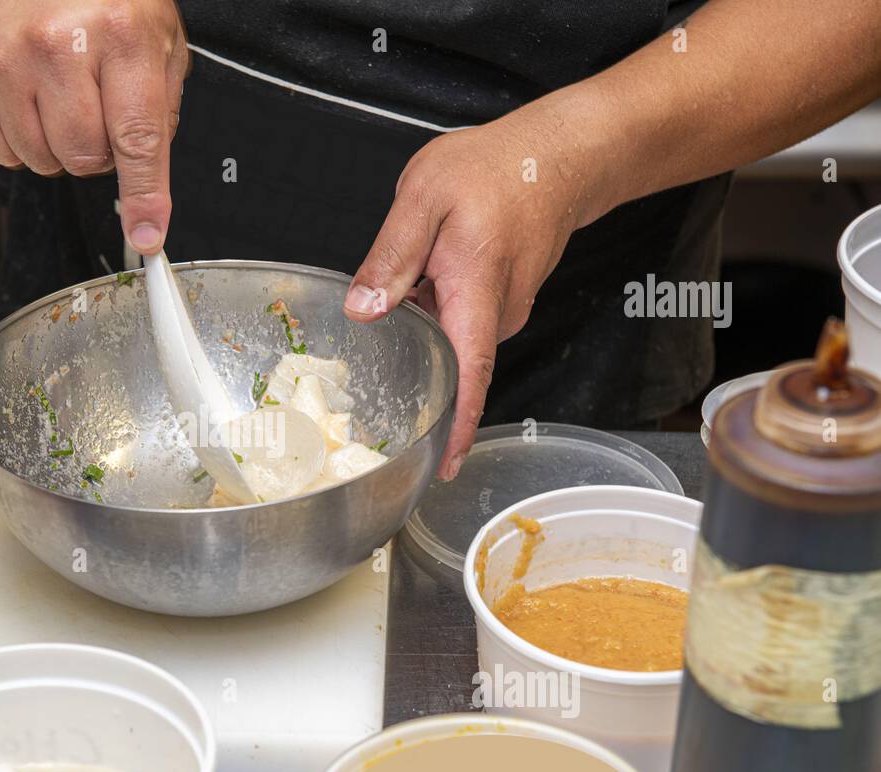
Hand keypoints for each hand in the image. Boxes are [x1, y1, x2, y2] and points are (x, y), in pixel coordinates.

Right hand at [0, 0, 187, 253]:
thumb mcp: (159, 37)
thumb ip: (162, 111)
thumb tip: (149, 185)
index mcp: (122, 36)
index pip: (137, 139)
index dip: (144, 196)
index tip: (146, 235)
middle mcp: (62, 46)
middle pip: (84, 157)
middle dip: (101, 153)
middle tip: (102, 114)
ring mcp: (11, 59)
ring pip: (42, 160)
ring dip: (61, 148)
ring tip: (67, 101)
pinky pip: (3, 149)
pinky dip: (25, 142)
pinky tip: (35, 103)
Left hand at [342, 106, 602, 478]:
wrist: (560, 153)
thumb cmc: (498, 168)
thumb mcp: (425, 195)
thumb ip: (392, 256)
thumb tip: (364, 309)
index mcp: (475, 293)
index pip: (468, 375)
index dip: (457, 425)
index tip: (445, 464)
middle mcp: (497, 312)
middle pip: (453, 363)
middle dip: (419, 373)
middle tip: (381, 375)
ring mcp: (505, 309)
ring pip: (454, 338)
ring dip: (425, 331)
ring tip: (402, 297)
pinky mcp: (504, 300)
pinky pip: (463, 319)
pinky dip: (438, 312)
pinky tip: (424, 281)